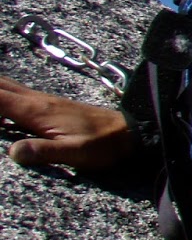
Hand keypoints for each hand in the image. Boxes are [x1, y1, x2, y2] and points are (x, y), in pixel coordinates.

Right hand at [0, 77, 132, 171]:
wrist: (130, 132)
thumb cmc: (103, 144)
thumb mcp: (75, 153)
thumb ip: (44, 151)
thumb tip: (13, 152)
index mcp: (36, 111)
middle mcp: (36, 100)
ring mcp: (42, 101)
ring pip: (5, 86)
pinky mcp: (48, 106)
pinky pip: (14, 94)